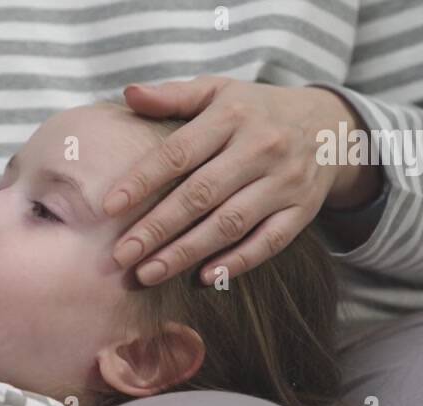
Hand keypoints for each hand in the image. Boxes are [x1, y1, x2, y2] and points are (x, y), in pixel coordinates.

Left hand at [104, 76, 383, 284]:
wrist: (333, 125)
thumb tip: (129, 93)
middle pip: (200, 195)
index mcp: (232, 116)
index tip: (108, 207)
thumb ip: (172, 96)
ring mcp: (285, 182)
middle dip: (157, 228)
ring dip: (186, 252)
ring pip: (230, 223)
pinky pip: (269, 242)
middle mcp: (261, 148)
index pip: (178, 152)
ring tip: (148, 273)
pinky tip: (202, 279)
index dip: (142, 180)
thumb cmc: (255, 110)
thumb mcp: (218, 91)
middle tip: (120, 255)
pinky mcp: (302, 211)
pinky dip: (237, 262)